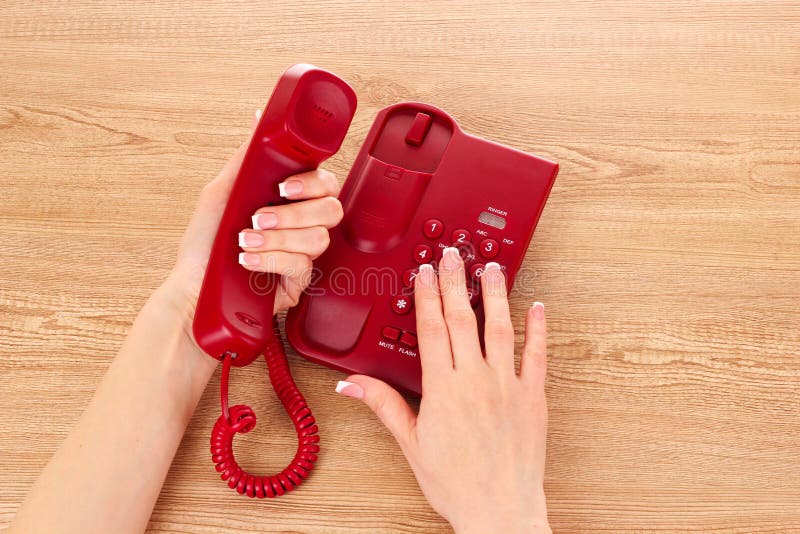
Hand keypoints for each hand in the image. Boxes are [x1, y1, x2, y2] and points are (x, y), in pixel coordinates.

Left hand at [165, 111, 342, 321]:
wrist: (194, 286)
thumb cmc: (204, 244)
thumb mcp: (220, 193)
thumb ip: (246, 158)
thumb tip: (258, 121)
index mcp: (287, 200)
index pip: (325, 183)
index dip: (312, 183)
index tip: (284, 187)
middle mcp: (298, 224)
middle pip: (331, 210)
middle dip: (293, 214)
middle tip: (259, 217)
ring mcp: (301, 253)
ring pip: (319, 238)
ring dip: (277, 238)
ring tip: (245, 241)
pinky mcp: (298, 280)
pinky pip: (302, 265)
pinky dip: (270, 259)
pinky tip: (248, 260)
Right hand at [336, 247, 549, 533]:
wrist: (500, 512)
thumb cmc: (456, 484)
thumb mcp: (412, 444)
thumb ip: (385, 406)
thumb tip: (353, 385)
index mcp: (444, 389)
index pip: (432, 329)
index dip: (428, 296)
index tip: (426, 272)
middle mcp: (476, 380)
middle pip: (463, 319)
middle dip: (456, 282)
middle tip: (454, 254)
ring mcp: (508, 385)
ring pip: (501, 328)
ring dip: (495, 294)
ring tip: (492, 268)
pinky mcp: (533, 397)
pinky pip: (537, 355)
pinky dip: (538, 329)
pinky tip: (538, 307)